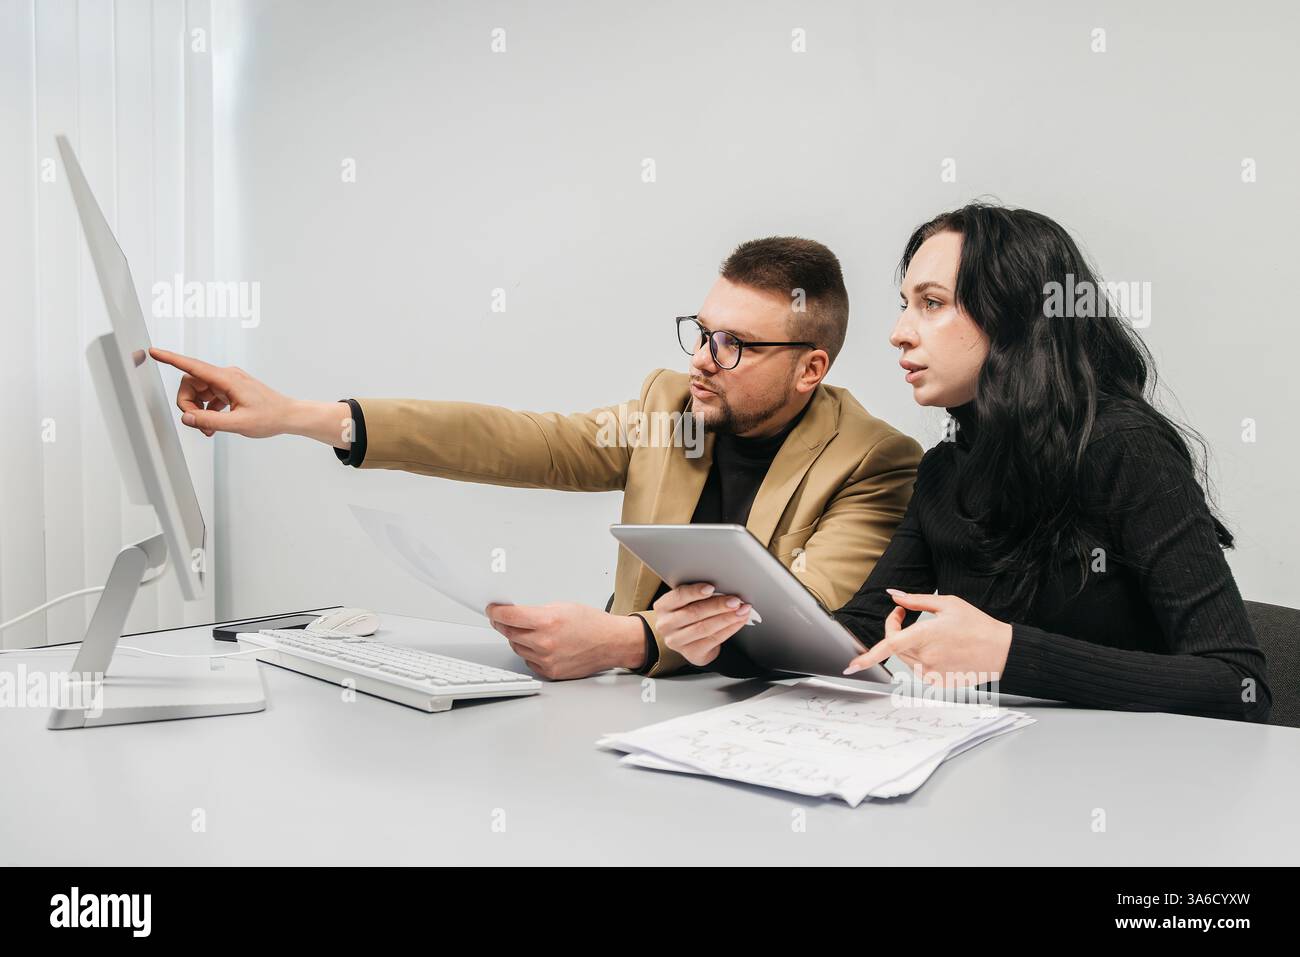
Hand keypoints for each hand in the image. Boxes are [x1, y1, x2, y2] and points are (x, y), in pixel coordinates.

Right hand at [149, 347, 351, 445]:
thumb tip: (186, 418)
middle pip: (191, 383)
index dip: (171, 359)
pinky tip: (214, 425)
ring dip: (198, 410)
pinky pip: (209, 397)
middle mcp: (226, 376)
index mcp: (227, 379)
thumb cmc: (270, 417)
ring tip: (209, 429)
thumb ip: (209, 420)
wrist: (289, 416)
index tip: (154, 352)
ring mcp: (228, 382)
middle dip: (188, 404)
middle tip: (198, 424)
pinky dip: (207, 410)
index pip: (193, 366)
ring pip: (199, 392)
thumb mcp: (238, 424)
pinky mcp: (231, 390)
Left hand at [485, 602, 645, 679]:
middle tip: (502, 618)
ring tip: (530, 631)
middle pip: (509, 633)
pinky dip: (529, 652)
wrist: (611, 643)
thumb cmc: (591, 623)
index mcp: (548, 622)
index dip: (496, 612)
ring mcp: (547, 659)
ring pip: (517, 647)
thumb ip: (536, 612)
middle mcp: (545, 642)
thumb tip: (514, 615)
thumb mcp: (562, 607)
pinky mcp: (550, 671)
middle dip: (503, 624)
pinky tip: (540, 645)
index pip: (509, 617)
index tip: (491, 609)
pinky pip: (528, 660)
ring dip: (517, 638)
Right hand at [653, 583, 751, 667]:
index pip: (678, 596)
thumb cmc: (689, 615)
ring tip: (741, 611)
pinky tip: (738, 622)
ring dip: (727, 618)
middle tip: (735, 600)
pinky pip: (713, 639)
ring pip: (704, 628)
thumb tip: (724, 588)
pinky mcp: (691, 653)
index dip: (695, 592)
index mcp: (663, 606)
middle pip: (694, 613)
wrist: (688, 641)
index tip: (712, 588)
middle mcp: (666, 625)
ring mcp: (677, 641)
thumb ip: (699, 595)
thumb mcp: (687, 602)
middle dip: (718, 606)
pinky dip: (729, 629)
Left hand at [843, 589, 1011, 686]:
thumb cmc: (977, 625)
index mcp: (926, 636)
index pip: (889, 646)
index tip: (851, 664)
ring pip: (905, 658)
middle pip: (895, 646)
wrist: (1001, 651)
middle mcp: (926, 657)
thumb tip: (894, 596)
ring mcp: (932, 673)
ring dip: (907, 644)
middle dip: (894, 630)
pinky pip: (919, 668)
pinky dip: (921, 657)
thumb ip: (916, 600)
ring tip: (930, 631)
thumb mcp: (947, 604)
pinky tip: (941, 649)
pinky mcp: (938, 682)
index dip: (867, 656)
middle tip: (905, 612)